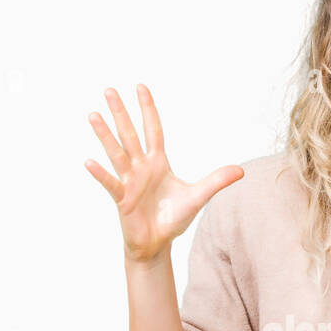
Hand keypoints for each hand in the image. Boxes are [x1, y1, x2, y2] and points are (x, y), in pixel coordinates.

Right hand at [84, 84, 243, 263]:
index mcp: (158, 163)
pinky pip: (111, 184)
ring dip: (105, 135)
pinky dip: (101, 174)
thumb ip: (216, 181)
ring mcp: (129, 182)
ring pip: (116, 153)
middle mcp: (141, 168)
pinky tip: (89, 161)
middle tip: (109, 89)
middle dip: (121, 113)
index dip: (148, 109)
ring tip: (93, 115)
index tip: (140, 87)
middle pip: (130, 134)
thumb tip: (241, 170)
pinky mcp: (122, 199)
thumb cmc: (173, 219)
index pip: (153, 130)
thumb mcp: (198, 197)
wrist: (157, 244)